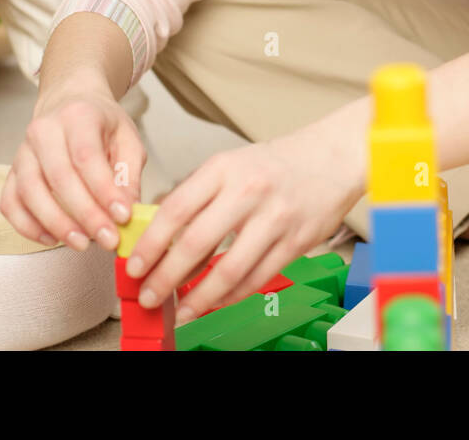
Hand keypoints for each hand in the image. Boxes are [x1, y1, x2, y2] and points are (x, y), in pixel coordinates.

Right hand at [0, 77, 144, 251]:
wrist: (70, 102)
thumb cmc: (102, 124)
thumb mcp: (128, 138)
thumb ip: (129, 174)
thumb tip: (128, 210)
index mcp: (77, 116)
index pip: (86, 156)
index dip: (104, 190)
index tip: (122, 216)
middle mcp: (43, 131)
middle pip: (58, 177)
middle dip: (85, 214)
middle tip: (107, 238)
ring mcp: (22, 151)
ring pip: (29, 192)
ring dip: (56, 223)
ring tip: (82, 243)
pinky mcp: (11, 171)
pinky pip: (10, 203)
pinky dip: (27, 225)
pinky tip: (52, 238)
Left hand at [124, 128, 363, 323]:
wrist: (333, 158)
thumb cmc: (277, 164)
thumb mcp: (231, 164)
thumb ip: (198, 195)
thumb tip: (159, 236)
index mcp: (224, 169)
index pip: (176, 210)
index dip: (150, 244)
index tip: (135, 266)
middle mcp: (248, 192)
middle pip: (196, 244)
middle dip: (165, 278)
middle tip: (150, 296)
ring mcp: (275, 219)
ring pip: (228, 270)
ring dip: (198, 298)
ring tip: (182, 310)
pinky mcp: (296, 242)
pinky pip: (256, 279)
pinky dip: (231, 296)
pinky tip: (216, 301)